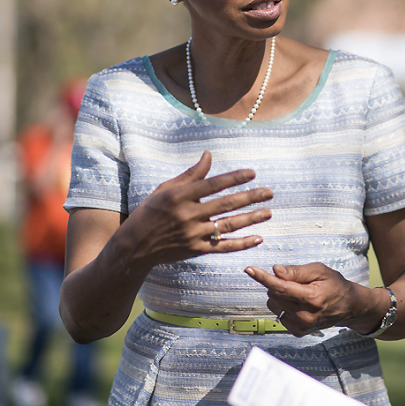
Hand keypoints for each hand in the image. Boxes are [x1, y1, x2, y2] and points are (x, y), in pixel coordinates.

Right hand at [115, 151, 273, 272]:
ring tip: (269, 212)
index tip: (252, 173)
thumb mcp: (166, 189)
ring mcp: (192, 234)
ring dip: (251, 219)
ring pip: (228, 225)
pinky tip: (258, 238)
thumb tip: (209, 155)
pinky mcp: (195, 250)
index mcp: (179, 196)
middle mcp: (187, 215)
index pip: (212, 185)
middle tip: (269, 192)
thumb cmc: (151, 211)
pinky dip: (242, 244)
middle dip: (250, 197)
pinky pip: (223, 246)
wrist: (134, 246)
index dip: (234, 178)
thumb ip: (191, 174)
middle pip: (225, 205)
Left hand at [244, 263, 375, 336]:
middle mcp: (305, 315)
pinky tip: (299, 304)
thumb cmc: (334, 285)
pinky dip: (284, 306)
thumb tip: (275, 271)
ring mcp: (301, 326)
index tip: (249, 269)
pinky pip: (278, 314)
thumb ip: (297, 271)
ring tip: (299, 293)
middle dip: (278, 283)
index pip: (281, 287)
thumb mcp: (320, 270)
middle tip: (296, 281)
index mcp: (312, 298)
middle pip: (274, 294)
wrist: (348, 307)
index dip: (263, 277)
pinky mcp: (298, 332)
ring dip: (279, 296)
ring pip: (273, 305)